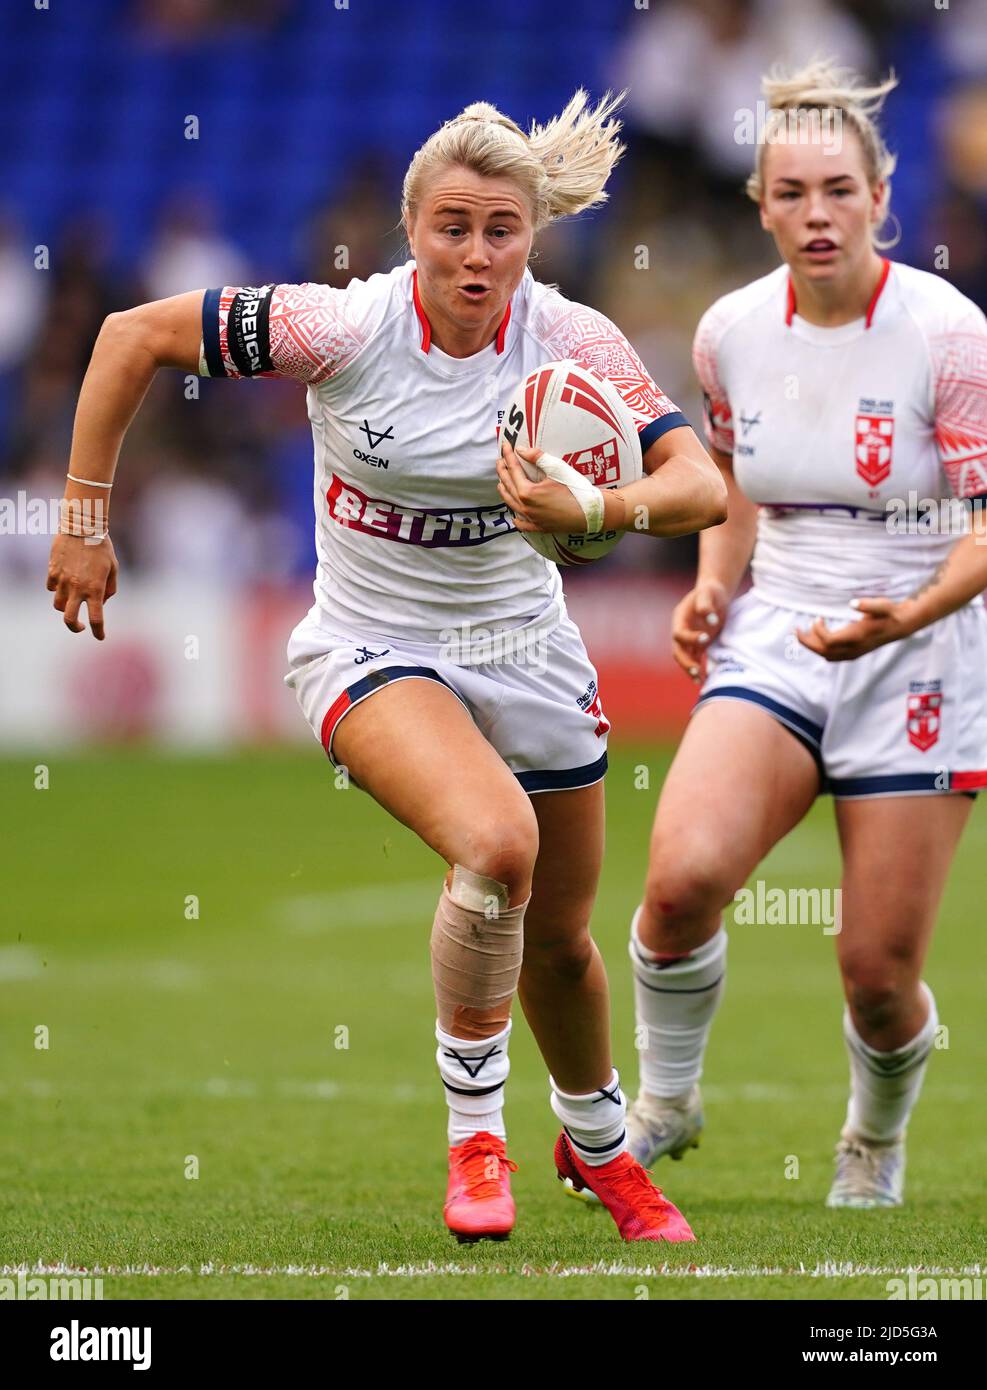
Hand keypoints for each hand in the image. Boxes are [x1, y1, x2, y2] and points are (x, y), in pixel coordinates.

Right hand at [46, 532, 118, 639]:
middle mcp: (77, 588)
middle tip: (81, 627)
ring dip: (66, 606)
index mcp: (95, 589)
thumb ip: (109, 589)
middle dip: (75, 628)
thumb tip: (101, 603)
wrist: (82, 526)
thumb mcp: (113, 569)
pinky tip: (65, 582)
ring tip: (74, 600)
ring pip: (58, 605)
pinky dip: (58, 589)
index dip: (98, 632)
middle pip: (69, 620)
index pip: (96, 619)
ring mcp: (62, 581)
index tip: (100, 637)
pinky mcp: (52, 572)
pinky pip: (52, 588)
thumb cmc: (102, 547)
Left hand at [496, 440, 586, 533]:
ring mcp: (531, 519)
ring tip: (501, 482)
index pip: (513, 469)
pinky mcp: (540, 527)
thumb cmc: (575, 489)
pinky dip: (516, 517)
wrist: (590, 512)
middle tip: (500, 460)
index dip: (508, 455)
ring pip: (511, 504)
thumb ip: (537, 458)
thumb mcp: (557, 469)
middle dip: (502, 471)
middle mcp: (525, 507)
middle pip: (508, 486)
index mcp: (527, 492)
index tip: (505, 444)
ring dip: (504, 491)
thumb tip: (521, 450)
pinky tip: (515, 515)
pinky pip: (522, 524)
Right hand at [672, 578, 729, 682]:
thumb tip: (711, 620)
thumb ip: (706, 604)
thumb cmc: (711, 591)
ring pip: (685, 658)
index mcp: (680, 618)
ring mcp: (689, 639)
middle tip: (697, 670)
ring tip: (700, 681)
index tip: (705, 638)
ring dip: (691, 670)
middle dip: (686, 662)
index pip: (679, 633)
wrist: (714, 594)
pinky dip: (699, 669)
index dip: (690, 638)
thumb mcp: (708, 592)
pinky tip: (706, 680)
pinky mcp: (698, 645)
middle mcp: (681, 631)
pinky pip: (695, 659)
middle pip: (678, 650)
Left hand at [796, 597, 918, 661]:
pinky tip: (816, 637)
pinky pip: (832, 656)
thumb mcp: (882, 605)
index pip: (829, 641)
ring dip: (812, 645)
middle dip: (807, 642)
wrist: (900, 626)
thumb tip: (853, 603)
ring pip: (826, 655)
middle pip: (823, 651)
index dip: (819, 631)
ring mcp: (853, 653)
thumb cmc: (890, 613)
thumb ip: (869, 605)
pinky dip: (821, 649)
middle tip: (795, 630)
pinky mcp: (853, 653)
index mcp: (858, 637)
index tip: (817, 617)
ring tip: (803, 632)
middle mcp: (854, 648)